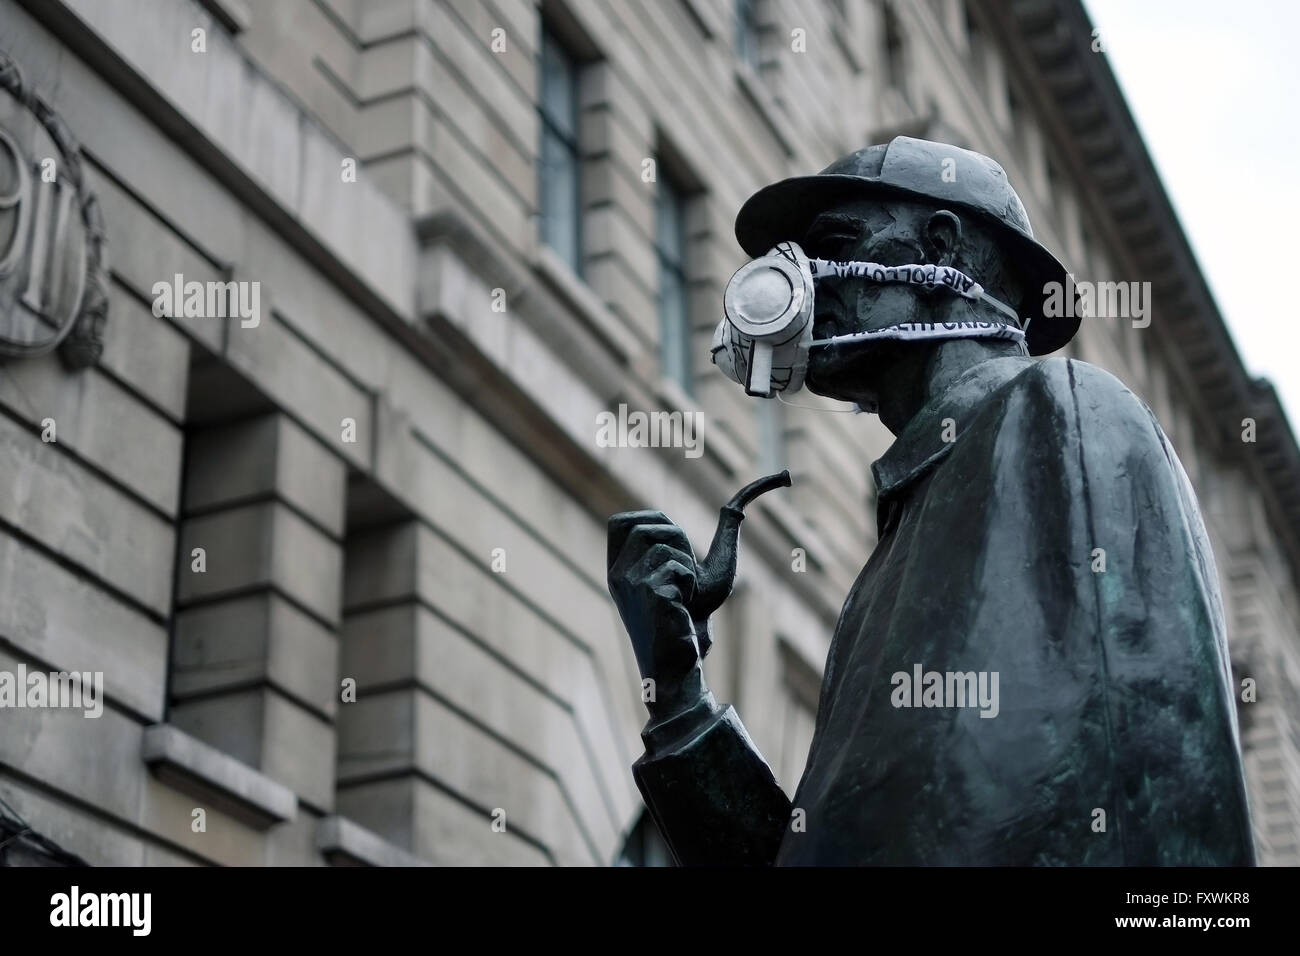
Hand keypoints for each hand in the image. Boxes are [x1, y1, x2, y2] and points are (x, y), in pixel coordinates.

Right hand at [607, 511, 709, 716]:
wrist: (682, 662)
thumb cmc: (689, 619)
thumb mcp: (684, 573)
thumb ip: (693, 540)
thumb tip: (737, 506)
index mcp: (619, 569)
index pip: (619, 523)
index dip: (651, 521)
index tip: (674, 541)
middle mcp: (617, 575)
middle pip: (643, 526)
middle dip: (674, 539)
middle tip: (684, 570)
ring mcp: (629, 585)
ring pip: (665, 545)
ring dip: (686, 564)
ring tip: (684, 593)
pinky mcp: (648, 594)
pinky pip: (679, 567)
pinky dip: (691, 583)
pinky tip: (684, 607)